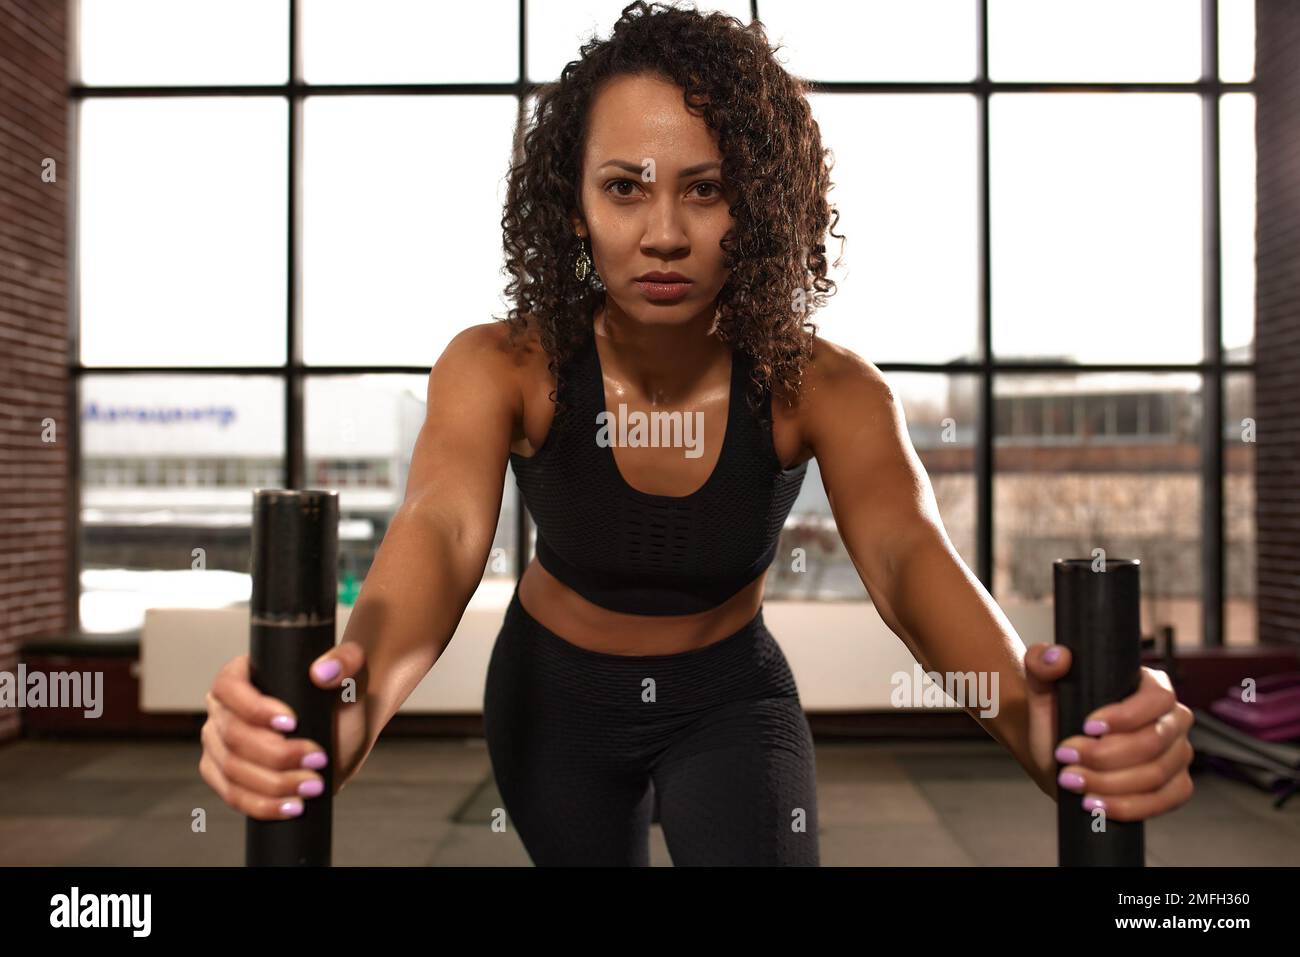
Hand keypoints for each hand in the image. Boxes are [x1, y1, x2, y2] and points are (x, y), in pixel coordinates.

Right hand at [199, 644, 365, 819]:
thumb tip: (321, 672)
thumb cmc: (342, 694)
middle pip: (232, 736)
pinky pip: (233, 795)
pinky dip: (262, 804)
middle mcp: (222, 709)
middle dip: (277, 754)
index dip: (254, 708)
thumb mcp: (352, 672)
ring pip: (232, 770)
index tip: (292, 722)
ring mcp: (219, 744)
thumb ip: (345, 661)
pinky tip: (292, 806)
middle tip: (318, 759)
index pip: (229, 687)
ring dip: (274, 783)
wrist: (344, 729)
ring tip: (314, 785)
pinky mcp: (224, 775)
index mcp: (240, 674)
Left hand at [1024, 643, 1194, 820]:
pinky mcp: (1175, 787)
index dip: (1125, 716)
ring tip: (1070, 779)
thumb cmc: (1056, 714)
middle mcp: (1172, 719)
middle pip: (1155, 741)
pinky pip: (1164, 802)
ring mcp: (1178, 755)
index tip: (1087, 726)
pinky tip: (1095, 803)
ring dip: (1109, 782)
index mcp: (1151, 686)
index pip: (1157, 699)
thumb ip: (1040, 662)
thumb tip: (1058, 656)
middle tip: (1065, 756)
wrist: (1055, 752)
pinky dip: (1127, 806)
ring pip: (1156, 775)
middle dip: (1106, 755)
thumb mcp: (1041, 687)